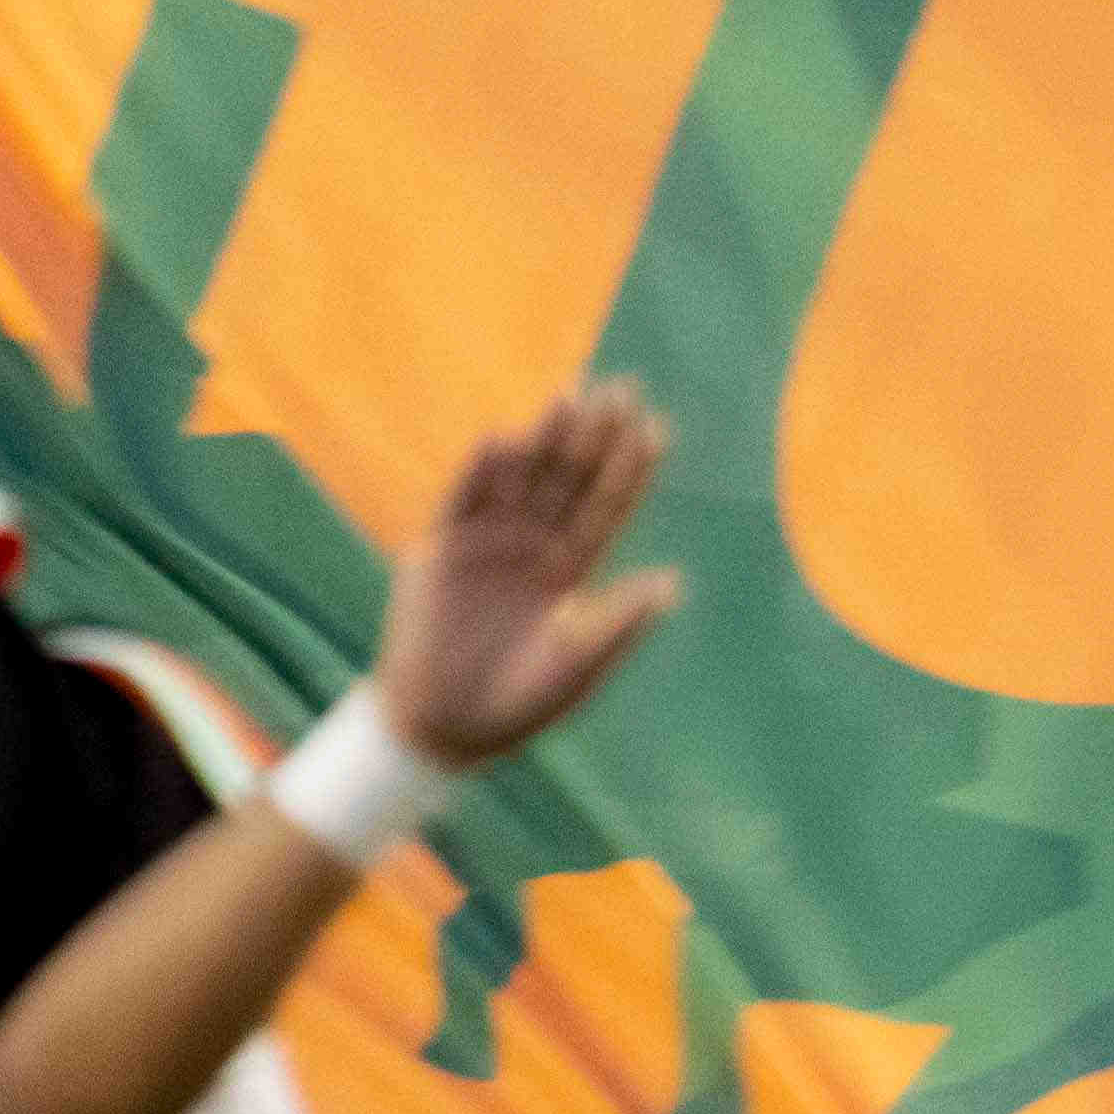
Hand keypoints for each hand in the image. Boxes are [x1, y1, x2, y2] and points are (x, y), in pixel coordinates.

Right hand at [379, 381, 681, 770]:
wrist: (447, 726)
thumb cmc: (521, 702)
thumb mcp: (579, 663)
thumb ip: (618, 621)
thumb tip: (673, 583)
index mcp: (570, 570)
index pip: (607, 507)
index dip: (630, 468)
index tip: (657, 427)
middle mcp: (531, 546)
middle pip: (568, 479)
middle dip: (592, 435)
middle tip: (621, 387)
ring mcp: (485, 542)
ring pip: (519, 479)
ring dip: (543, 439)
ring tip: (569, 396)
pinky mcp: (440, 549)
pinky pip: (463, 502)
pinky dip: (481, 472)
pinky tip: (504, 439)